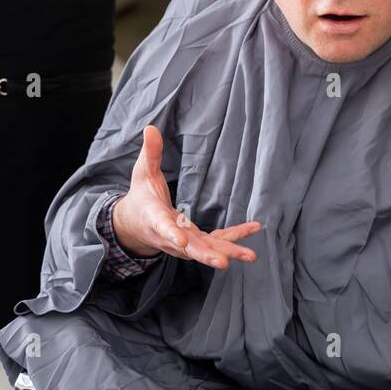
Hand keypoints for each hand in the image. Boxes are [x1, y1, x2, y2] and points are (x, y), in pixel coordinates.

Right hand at [111, 125, 262, 269]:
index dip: (171, 233)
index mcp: (155, 218)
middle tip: (224, 261)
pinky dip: (235, 237)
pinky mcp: (195, 241)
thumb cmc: (141, 197)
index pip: (162, 226)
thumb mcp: (142, 173)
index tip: (180, 239)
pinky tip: (254, 228)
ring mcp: (185, 242)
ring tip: (250, 255)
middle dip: (207, 255)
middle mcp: (171, 236)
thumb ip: (150, 153)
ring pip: (207, 250)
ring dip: (229, 251)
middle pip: (190, 248)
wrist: (136, 225)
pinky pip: (217, 241)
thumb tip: (150, 127)